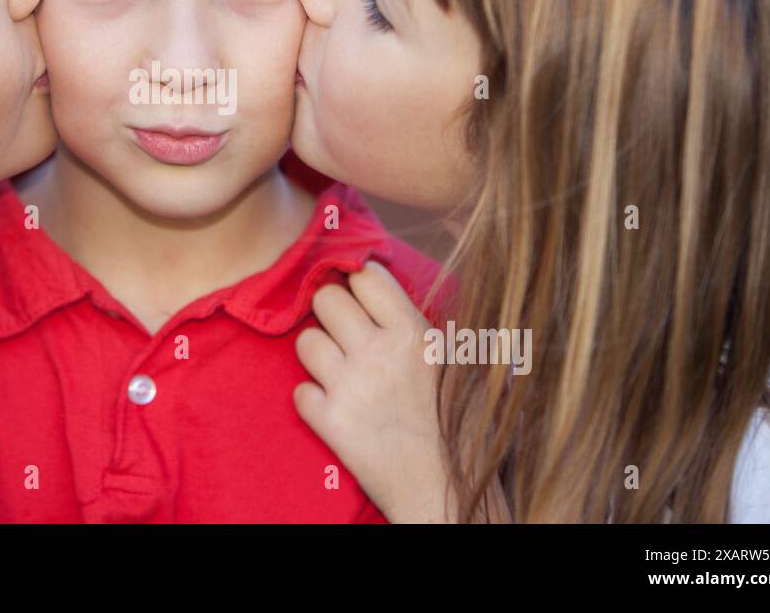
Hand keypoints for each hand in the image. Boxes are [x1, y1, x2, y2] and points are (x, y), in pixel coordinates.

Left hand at [293, 261, 453, 521]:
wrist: (447, 493)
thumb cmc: (469, 432)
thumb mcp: (469, 369)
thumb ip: (437, 332)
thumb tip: (414, 302)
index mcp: (414, 335)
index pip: (366, 276)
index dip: (360, 281)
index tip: (363, 294)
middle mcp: (377, 354)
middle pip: (326, 298)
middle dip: (333, 310)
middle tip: (346, 330)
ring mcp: (349, 388)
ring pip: (305, 342)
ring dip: (319, 353)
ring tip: (339, 369)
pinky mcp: (330, 423)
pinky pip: (299, 392)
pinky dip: (312, 399)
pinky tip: (334, 405)